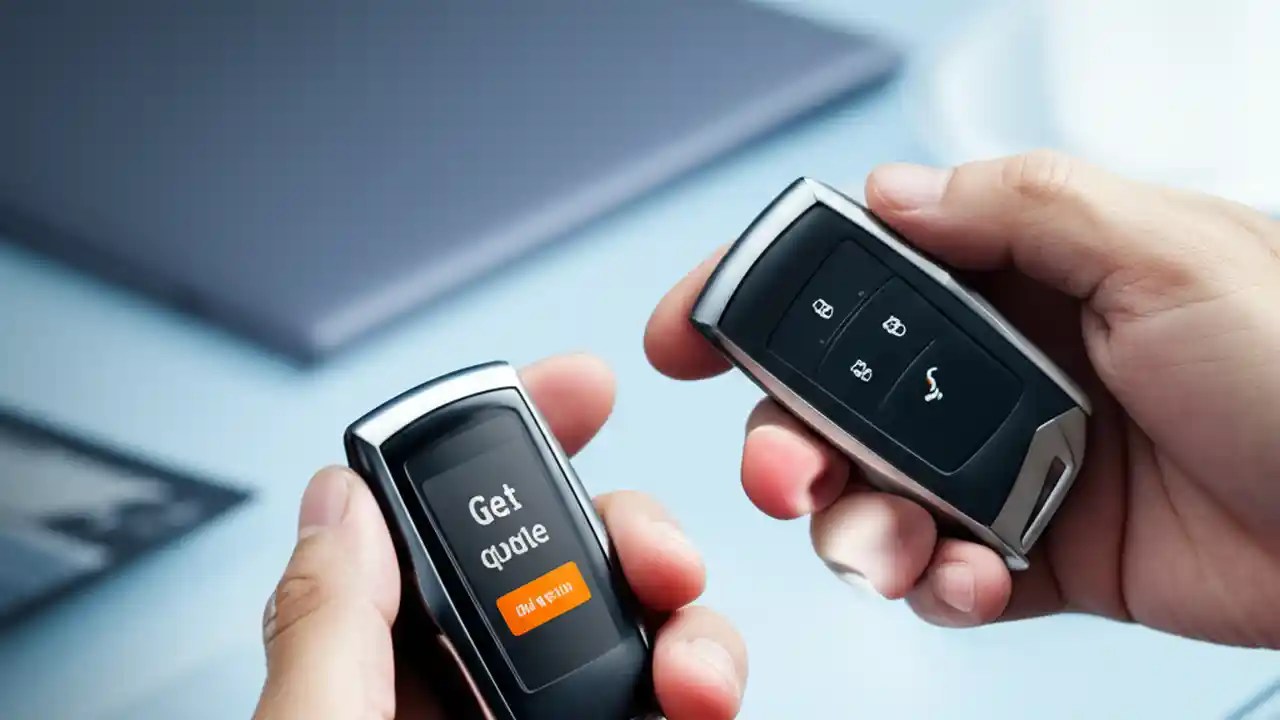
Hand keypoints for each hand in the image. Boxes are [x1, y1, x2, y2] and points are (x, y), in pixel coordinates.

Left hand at [252, 355, 747, 718]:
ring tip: (694, 671)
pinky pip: (674, 705)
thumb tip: (340, 492)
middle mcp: (465, 687)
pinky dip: (707, 687)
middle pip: (574, 561)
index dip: (520, 438)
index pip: (455, 516)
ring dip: (691, 625)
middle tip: (665, 559)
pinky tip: (702, 700)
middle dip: (636, 533)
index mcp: (377, 661)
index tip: (587, 385)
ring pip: (642, 634)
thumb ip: (328, 622)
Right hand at [645, 151, 1279, 647]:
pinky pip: (945, 571)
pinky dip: (938, 584)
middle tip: (781, 471)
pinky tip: (976, 578)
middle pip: (837, 396)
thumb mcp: (1169, 250)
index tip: (688, 330)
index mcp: (1021, 273)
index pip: (859, 273)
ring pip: (873, 494)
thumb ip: (1019, 208)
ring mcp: (1012, 462)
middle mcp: (1001, 366)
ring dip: (854, 526)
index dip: (762, 296)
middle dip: (786, 437)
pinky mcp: (1038, 550)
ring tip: (885, 548)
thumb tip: (889, 194)